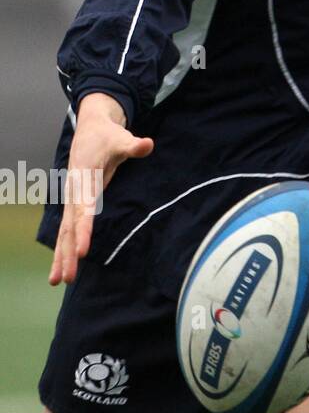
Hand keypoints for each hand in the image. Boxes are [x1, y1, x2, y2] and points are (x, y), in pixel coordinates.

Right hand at [48, 93, 153, 284]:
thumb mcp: (121, 138)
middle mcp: (74, 192)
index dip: (83, 230)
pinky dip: (62, 248)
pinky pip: (67, 229)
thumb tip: (147, 144)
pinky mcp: (75, 203)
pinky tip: (60, 268)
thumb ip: (132, 145)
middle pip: (70, 227)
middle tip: (68, 278)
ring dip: (61, 256)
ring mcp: (72, 199)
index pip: (84, 209)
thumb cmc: (107, 136)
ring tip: (58, 282)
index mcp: (84, 179)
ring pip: (65, 232)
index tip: (82, 251)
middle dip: (68, 253)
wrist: (90, 130)